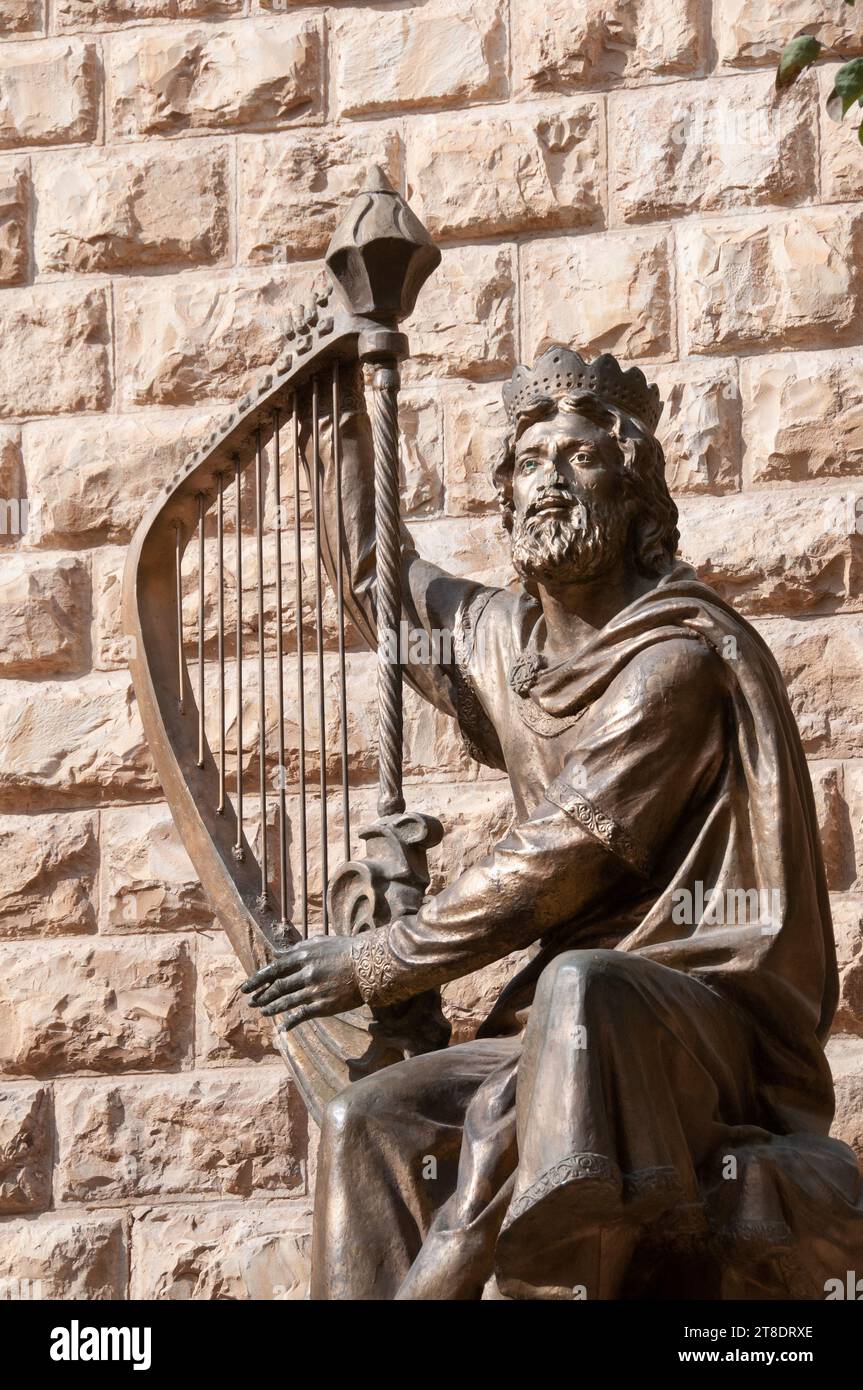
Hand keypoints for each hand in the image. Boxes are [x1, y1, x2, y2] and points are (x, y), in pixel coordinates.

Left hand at [241, 935, 361, 1030]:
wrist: (369, 965)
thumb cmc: (345, 950)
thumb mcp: (320, 942)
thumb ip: (299, 948)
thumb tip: (279, 952)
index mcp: (303, 957)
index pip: (274, 970)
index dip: (257, 980)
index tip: (246, 987)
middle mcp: (306, 973)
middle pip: (277, 987)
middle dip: (261, 995)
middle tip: (250, 1002)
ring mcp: (314, 990)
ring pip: (286, 1002)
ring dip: (272, 1008)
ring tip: (262, 1012)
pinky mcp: (324, 1005)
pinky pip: (302, 1015)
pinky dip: (290, 1022)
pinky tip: (283, 1027)